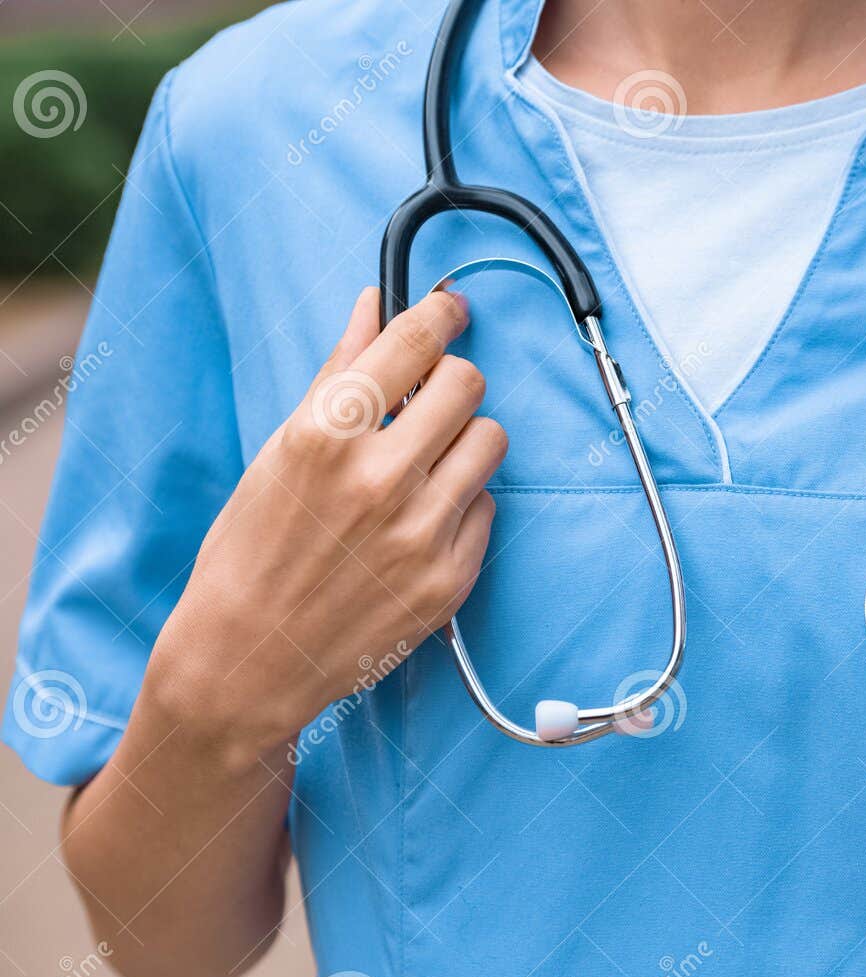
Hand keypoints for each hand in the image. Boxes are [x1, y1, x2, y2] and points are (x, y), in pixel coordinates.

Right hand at [148, 287, 506, 753]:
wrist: (248, 658)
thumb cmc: (252, 549)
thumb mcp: (279, 451)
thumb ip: (338, 374)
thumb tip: (377, 304)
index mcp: (326, 435)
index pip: (413, 343)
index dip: (440, 316)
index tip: (450, 310)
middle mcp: (380, 479)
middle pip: (469, 385)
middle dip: (452, 384)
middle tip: (430, 401)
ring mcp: (421, 532)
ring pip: (491, 442)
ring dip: (465, 441)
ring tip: (426, 463)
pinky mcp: (450, 577)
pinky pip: (487, 507)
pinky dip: (462, 504)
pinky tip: (420, 522)